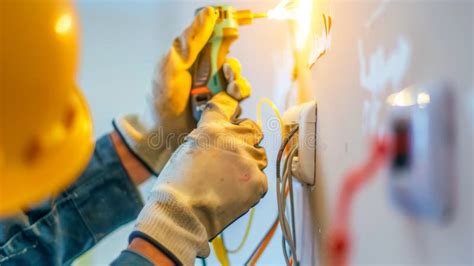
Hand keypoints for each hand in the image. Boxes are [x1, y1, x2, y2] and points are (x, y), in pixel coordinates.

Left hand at [113, 7, 250, 174]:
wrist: (160, 135)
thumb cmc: (161, 98)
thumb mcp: (173, 64)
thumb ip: (192, 40)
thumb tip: (208, 12)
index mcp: (193, 60)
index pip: (216, 41)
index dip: (227, 35)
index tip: (233, 33)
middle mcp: (206, 76)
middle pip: (231, 63)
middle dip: (232, 67)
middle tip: (225, 72)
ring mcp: (215, 94)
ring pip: (238, 82)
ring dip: (237, 83)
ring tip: (228, 90)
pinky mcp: (222, 111)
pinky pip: (239, 101)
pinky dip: (237, 99)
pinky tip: (228, 102)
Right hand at [131, 93, 266, 264]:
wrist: (181, 213)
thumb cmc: (177, 187)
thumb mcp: (186, 152)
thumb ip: (205, 141)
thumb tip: (216, 142)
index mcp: (211, 130)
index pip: (223, 108)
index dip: (227, 113)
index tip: (231, 117)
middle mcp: (232, 139)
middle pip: (251, 129)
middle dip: (246, 139)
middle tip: (237, 155)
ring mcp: (247, 159)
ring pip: (260, 155)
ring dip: (250, 164)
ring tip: (233, 180)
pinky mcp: (257, 180)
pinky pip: (261, 179)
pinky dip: (252, 187)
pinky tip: (235, 194)